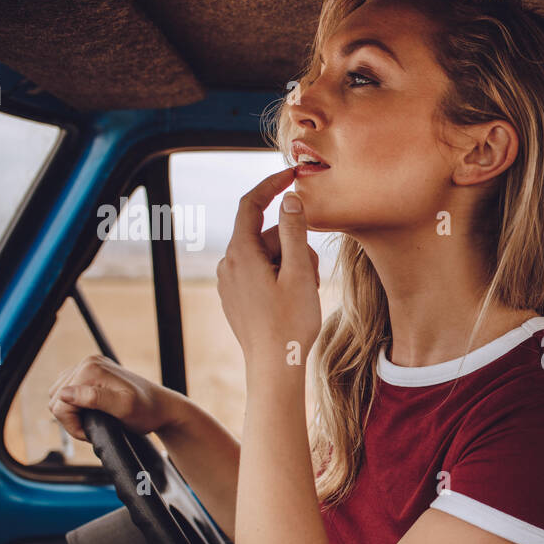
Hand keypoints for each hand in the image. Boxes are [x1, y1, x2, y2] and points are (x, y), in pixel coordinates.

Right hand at [49, 354, 183, 441]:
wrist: (162, 408)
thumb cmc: (147, 411)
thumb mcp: (123, 408)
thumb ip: (94, 399)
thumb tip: (65, 394)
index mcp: (90, 368)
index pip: (60, 403)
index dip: (73, 424)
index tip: (92, 431)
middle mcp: (88, 363)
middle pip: (56, 399)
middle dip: (72, 419)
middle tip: (95, 427)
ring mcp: (90, 366)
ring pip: (60, 396)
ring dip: (73, 412)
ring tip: (95, 419)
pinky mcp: (92, 373)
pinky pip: (68, 391)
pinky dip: (76, 405)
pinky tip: (93, 411)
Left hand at [217, 168, 321, 364]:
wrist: (274, 368)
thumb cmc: (290, 323)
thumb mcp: (300, 272)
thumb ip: (294, 231)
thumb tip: (289, 199)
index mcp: (241, 253)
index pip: (251, 203)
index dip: (271, 185)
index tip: (292, 174)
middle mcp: (229, 264)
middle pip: (265, 234)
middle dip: (293, 243)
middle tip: (314, 272)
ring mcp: (230, 282)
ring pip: (265, 255)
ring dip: (290, 264)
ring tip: (306, 291)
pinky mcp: (236, 298)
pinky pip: (259, 273)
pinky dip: (280, 277)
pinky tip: (293, 300)